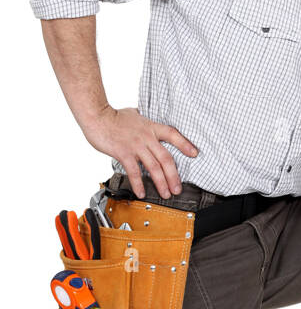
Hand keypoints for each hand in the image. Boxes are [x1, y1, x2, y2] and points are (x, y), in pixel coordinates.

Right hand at [82, 106, 197, 198]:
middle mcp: (146, 137)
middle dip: (174, 176)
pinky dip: (139, 184)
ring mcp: (136, 146)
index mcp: (151, 127)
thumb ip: (144, 119)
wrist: (96, 116)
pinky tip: (142, 193)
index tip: (195, 154)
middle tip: (178, 189)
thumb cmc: (113, 116)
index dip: (185, 144)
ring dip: (161, 183)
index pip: (173, 134)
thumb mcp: (134, 114)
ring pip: (154, 167)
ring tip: (165, 194)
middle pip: (166, 158)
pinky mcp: (123, 153)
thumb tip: (146, 118)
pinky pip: (134, 171)